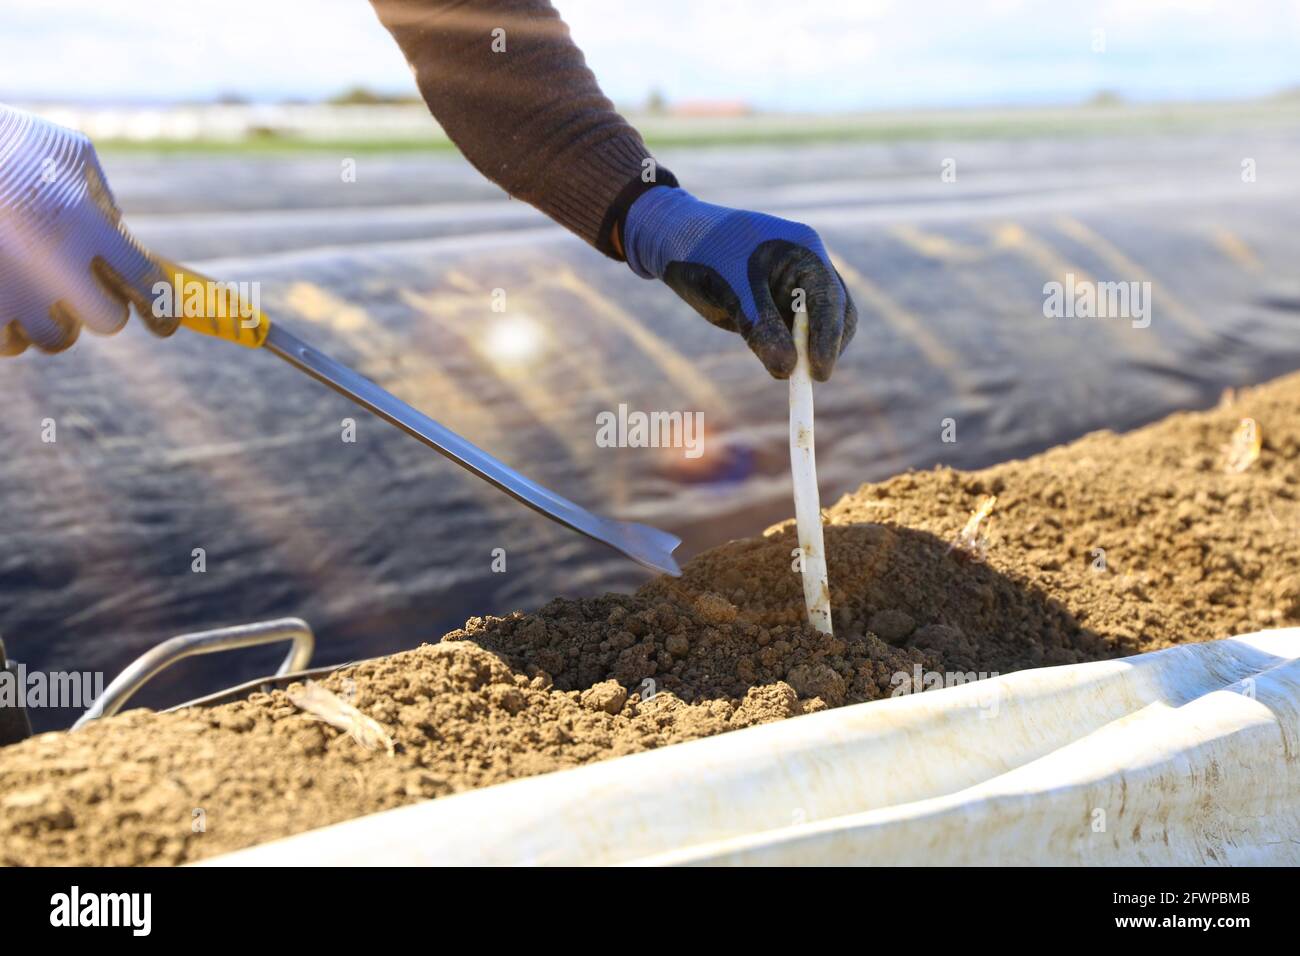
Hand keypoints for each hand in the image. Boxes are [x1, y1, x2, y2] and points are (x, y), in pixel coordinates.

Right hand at [0, 105, 173, 355]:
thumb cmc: (11, 144)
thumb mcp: (71, 157)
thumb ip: (104, 205)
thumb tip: (123, 245)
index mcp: (86, 224)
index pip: (147, 285)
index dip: (163, 309)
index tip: (164, 323)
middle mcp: (53, 267)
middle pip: (107, 321)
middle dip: (102, 306)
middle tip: (83, 287)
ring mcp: (13, 292)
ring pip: (56, 338)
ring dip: (54, 319)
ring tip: (35, 286)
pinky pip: (10, 344)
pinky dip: (11, 327)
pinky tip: (8, 294)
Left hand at [621, 186, 855, 379]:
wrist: (673, 240)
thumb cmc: (704, 255)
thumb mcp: (732, 293)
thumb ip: (761, 329)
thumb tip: (788, 370)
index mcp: (805, 252)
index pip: (831, 300)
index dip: (829, 339)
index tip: (818, 374)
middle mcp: (806, 268)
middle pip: (835, 315)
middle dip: (823, 347)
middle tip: (804, 379)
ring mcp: (793, 286)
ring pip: (814, 328)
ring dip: (802, 350)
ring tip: (777, 364)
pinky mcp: (776, 303)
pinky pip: (790, 332)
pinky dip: (784, 348)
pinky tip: (765, 351)